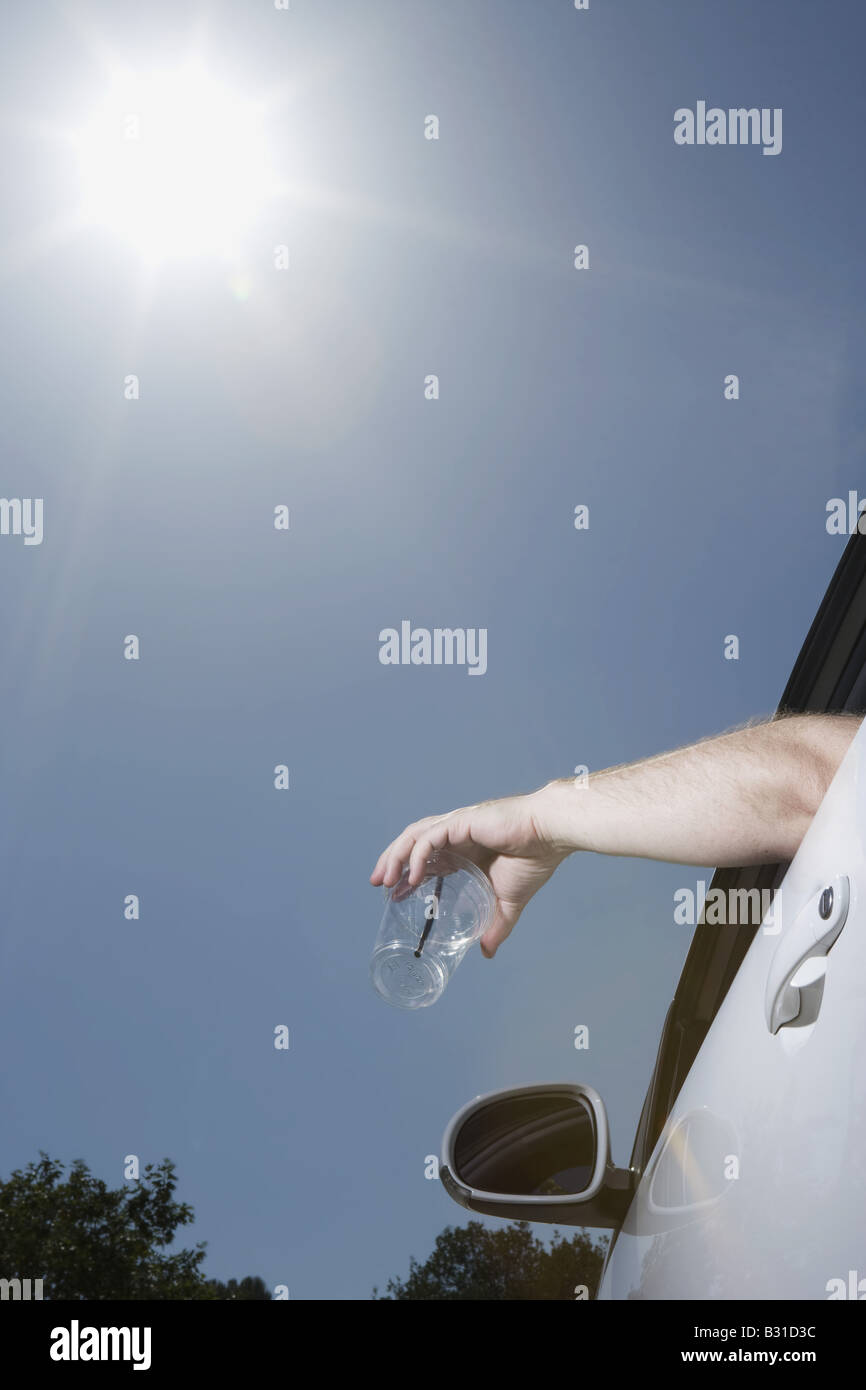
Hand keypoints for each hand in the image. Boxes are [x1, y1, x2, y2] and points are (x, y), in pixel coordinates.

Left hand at [369, 788, 570, 957]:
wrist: (551, 836)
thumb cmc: (533, 859)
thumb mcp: (509, 901)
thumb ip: (496, 925)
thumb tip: (487, 953)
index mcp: (464, 849)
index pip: (425, 858)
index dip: (406, 873)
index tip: (393, 892)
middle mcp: (455, 834)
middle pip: (412, 843)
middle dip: (391, 861)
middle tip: (378, 884)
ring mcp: (457, 826)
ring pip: (414, 836)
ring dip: (395, 856)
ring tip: (385, 880)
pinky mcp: (462, 822)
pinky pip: (430, 837)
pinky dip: (417, 855)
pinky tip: (412, 875)